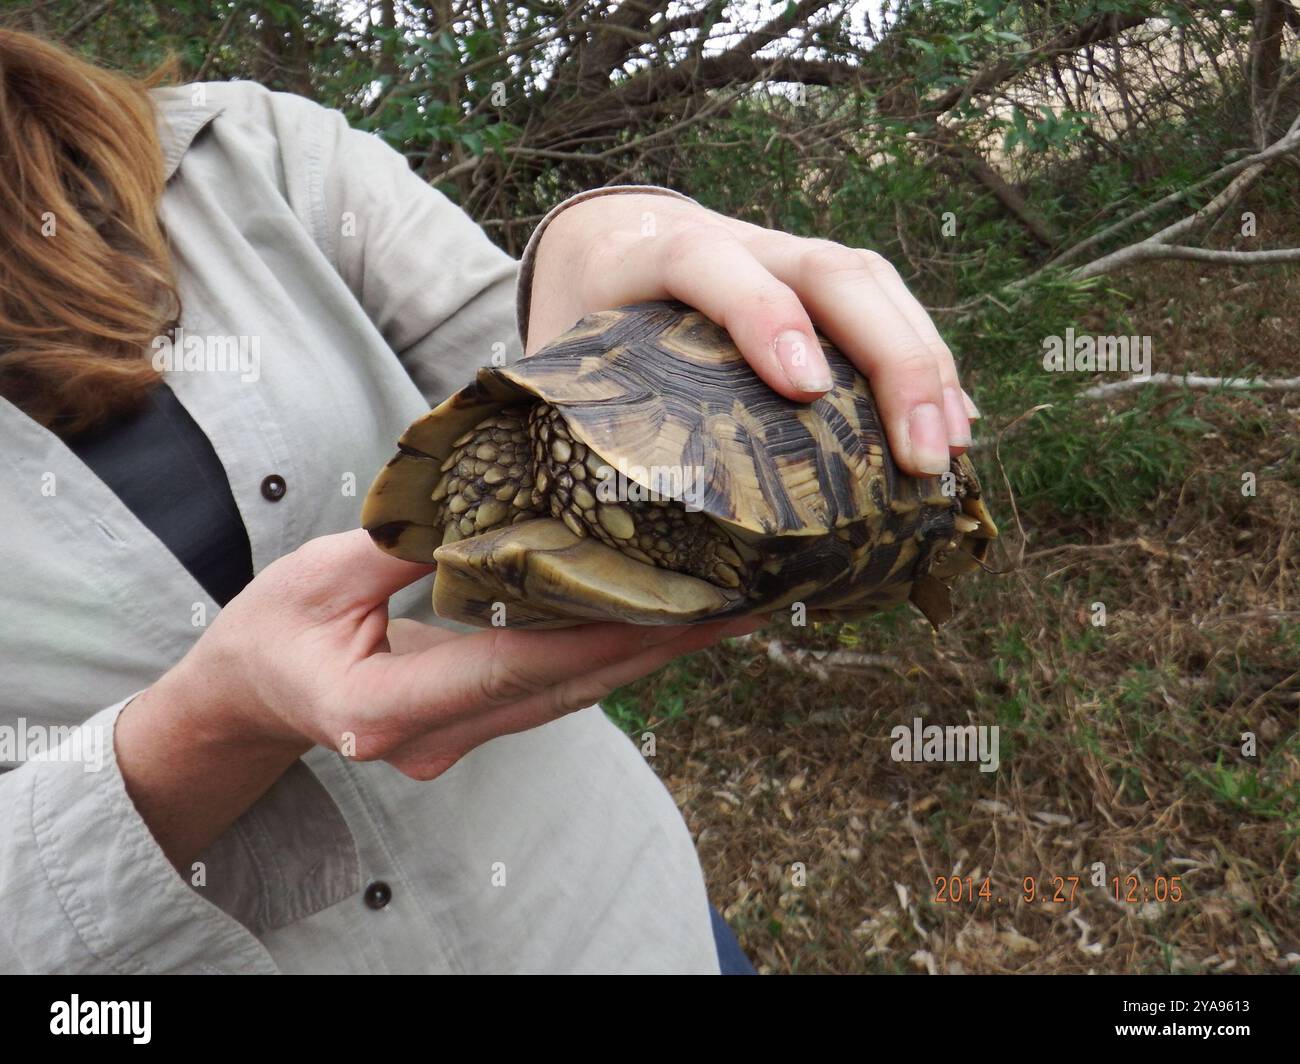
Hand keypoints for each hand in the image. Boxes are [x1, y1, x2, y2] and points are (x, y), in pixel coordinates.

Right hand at [118, 529, 760, 865]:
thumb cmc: (271, 634)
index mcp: (387, 706)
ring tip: (727, 608)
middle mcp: (437, 737)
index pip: (513, 665)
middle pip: (568, 688)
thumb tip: (478, 500)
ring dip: (652, 652)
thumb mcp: (315, 576)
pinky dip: (614, 653)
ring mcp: (460, 740)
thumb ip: (399, 546)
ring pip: (576, 696)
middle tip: (742, 600)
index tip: (678, 602)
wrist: (249, 700)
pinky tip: (666, 621)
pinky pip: (559, 688)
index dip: (600, 632)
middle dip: (660, 645)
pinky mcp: (478, 725)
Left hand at [527, 192, 978, 476]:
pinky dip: (927, 365)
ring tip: (949, 450)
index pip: (709, 263)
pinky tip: (953, 426)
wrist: (610, 241)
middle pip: (829, 270)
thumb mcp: (565, 360)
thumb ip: (574, 417)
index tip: (805, 389)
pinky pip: (888, 307)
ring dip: (925, 364)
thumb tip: (592, 540)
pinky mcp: (820, 282)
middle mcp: (736, 241)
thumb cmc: (585, 320)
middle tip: (920, 454)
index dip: (760, 314)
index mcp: (652, 255)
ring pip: (873, 284)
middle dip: (890, 358)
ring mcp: (787, 256)